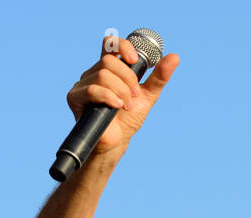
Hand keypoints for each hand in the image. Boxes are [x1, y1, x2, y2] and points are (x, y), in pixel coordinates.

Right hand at [65, 35, 178, 155]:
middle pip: (110, 62)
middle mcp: (94, 73)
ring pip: (103, 75)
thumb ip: (159, 77)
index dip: (123, 46)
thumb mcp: (148, 95)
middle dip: (128, 79)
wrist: (118, 140)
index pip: (111, 44)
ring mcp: (83, 84)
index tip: (135, 60)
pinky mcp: (75, 97)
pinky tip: (116, 107)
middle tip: (134, 96)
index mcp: (110, 69)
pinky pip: (93, 89)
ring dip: (121, 92)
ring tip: (125, 106)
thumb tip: (175, 57)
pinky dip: (109, 97)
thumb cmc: (129, 118)